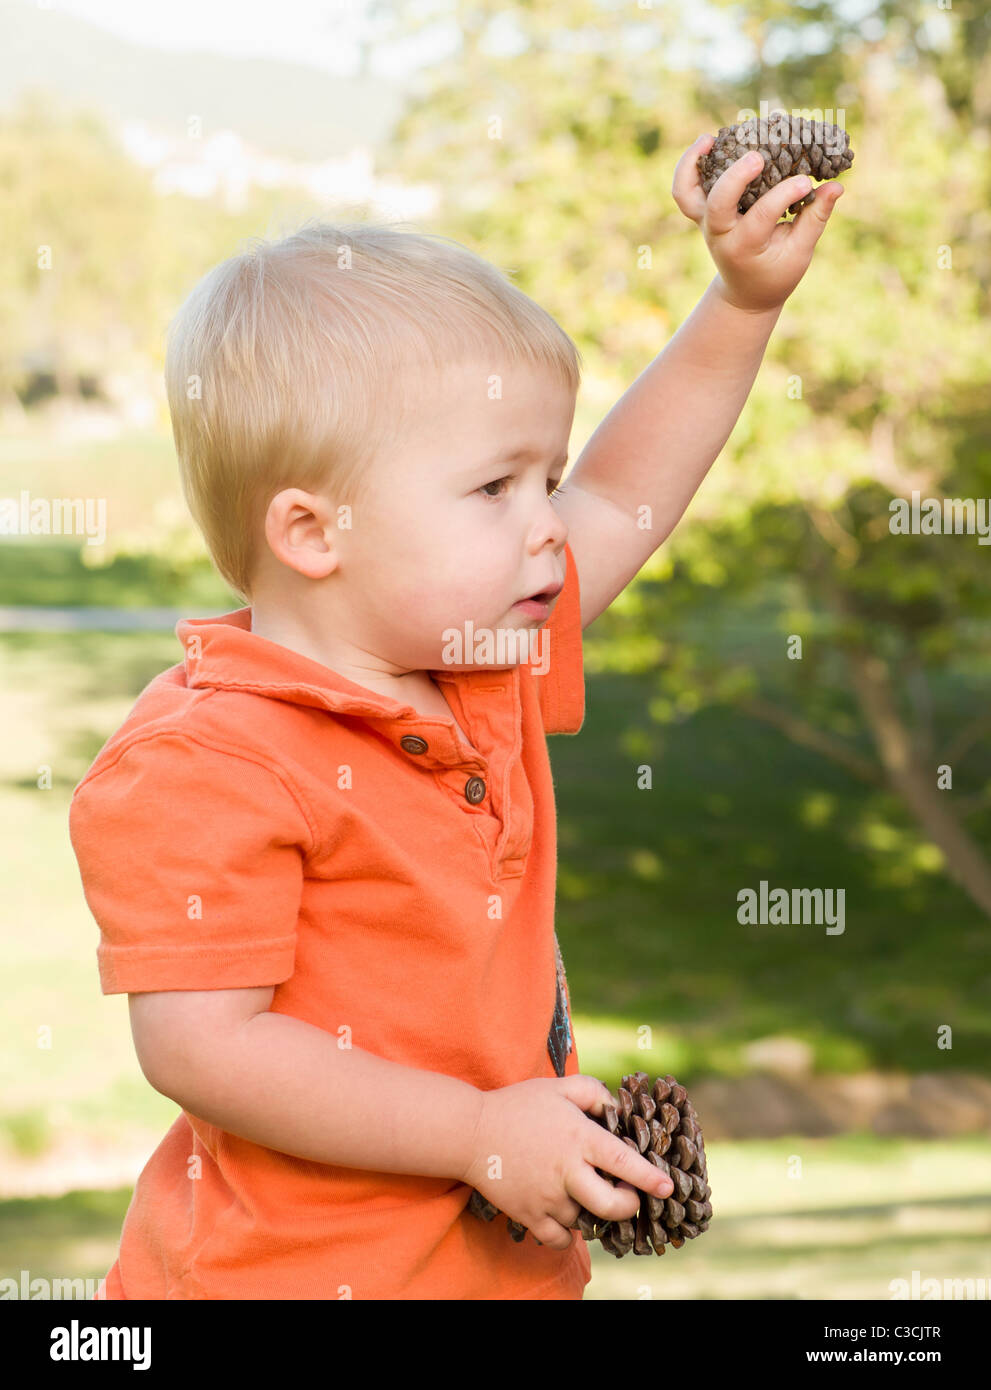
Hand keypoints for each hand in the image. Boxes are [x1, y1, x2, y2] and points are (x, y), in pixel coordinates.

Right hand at [461, 1073, 674, 1250]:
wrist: (470, 1133)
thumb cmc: (518, 1105)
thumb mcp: (558, 1087)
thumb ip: (592, 1092)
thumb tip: (616, 1107)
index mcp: (578, 1138)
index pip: (622, 1161)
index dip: (648, 1177)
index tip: (667, 1188)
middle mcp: (566, 1171)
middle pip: (611, 1206)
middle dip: (628, 1205)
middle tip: (626, 1195)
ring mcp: (547, 1198)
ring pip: (585, 1221)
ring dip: (589, 1211)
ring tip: (579, 1191)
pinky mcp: (529, 1216)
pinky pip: (560, 1239)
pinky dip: (567, 1232)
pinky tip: (564, 1212)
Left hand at [671, 133, 845, 313]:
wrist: (747, 292)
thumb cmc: (776, 272)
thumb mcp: (799, 254)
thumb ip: (814, 220)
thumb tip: (836, 187)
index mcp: (744, 247)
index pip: (761, 216)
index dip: (784, 195)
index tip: (807, 182)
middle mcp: (720, 234)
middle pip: (718, 204)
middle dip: (736, 178)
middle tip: (758, 157)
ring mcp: (705, 222)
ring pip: (687, 195)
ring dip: (693, 165)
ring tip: (710, 138)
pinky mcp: (701, 212)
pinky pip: (685, 189)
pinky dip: (689, 166)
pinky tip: (706, 142)